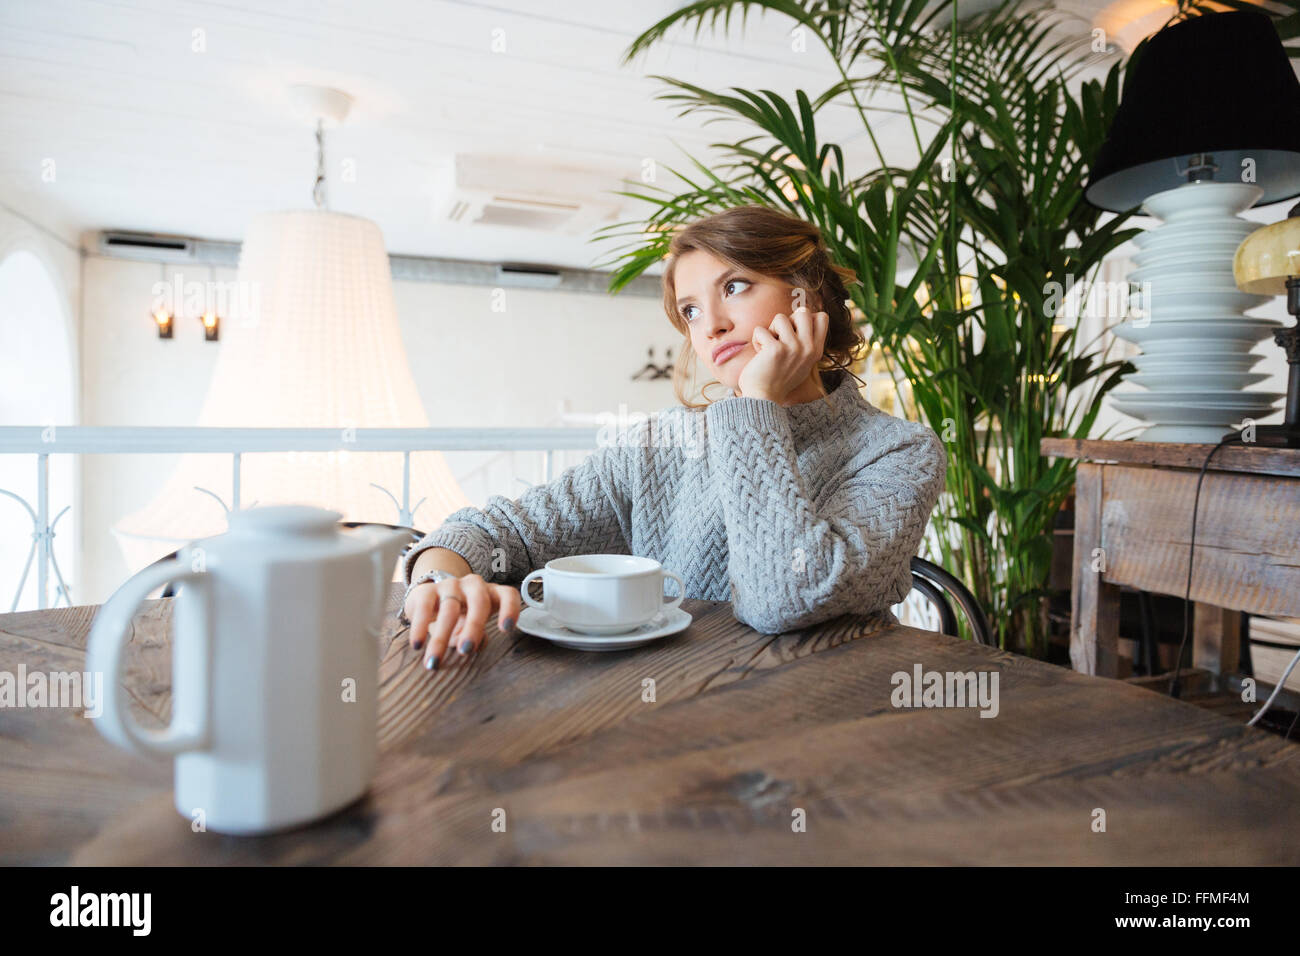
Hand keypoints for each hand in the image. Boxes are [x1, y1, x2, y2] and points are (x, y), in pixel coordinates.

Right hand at [404, 573, 520, 671]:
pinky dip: (420, 627)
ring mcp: (450, 585)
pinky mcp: (427, 590)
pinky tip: (418, 644)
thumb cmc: (459, 617)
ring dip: (442, 637)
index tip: (506, 629)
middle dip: (474, 627)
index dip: (510, 610)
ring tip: (435, 660)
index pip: (508, 595)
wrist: (429, 599)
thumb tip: (474, 646)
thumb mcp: (472, 627)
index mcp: (492, 594)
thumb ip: (476, 637)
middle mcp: (474, 586)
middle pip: (479, 602)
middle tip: (466, 650)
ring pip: (449, 608)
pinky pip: (425, 608)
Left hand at [736, 307, 828, 401]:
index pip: (822, 317)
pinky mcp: (775, 350)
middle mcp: (808, 348)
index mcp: (816, 351)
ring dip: (770, 330)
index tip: (793, 333)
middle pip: (803, 312)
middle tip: (780, 337)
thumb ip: (805, 340)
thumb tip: (801, 310)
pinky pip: (761, 330)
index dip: (805, 319)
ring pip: (780, 318)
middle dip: (787, 320)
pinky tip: (759, 354)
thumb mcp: (801, 361)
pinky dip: (756, 340)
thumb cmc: (778, 378)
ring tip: (768, 346)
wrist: (764, 398)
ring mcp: (793, 348)